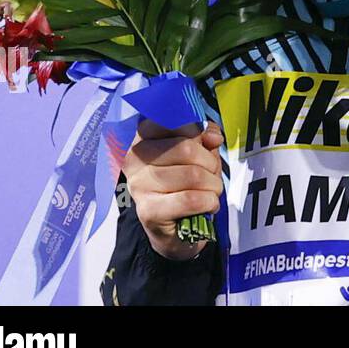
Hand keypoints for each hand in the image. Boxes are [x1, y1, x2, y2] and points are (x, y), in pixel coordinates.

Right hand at [124, 116, 222, 260]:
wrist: (174, 227)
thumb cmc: (185, 182)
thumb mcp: (199, 151)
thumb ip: (205, 136)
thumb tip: (213, 137)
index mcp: (144, 137)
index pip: (173, 121)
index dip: (197, 130)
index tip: (205, 142)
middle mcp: (135, 158)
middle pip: (187, 149)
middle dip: (210, 163)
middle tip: (212, 174)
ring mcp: (139, 185)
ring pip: (193, 175)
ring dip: (213, 185)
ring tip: (210, 191)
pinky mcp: (148, 211)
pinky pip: (191, 199)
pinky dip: (209, 202)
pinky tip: (207, 205)